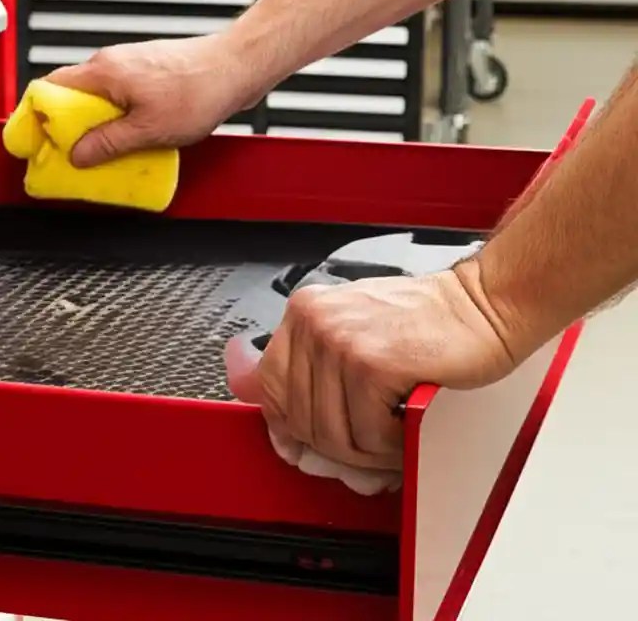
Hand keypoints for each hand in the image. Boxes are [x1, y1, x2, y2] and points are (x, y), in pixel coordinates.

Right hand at [44, 35, 267, 167]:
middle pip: (71, 95)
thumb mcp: (147, 131)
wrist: (238, 66)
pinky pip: (119, 97)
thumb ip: (107, 144)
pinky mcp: (147, 72)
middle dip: (67, 127)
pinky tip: (130, 137)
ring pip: (97, 97)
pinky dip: (117, 117)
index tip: (34, 138)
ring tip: (104, 151)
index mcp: (103, 72)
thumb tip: (79, 155)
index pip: (49, 88)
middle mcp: (112, 62)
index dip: (36, 115)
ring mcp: (130, 65)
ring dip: (96, 124)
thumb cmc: (199, 90)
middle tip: (70, 154)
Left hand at [229, 263, 518, 469]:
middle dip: (337, 447)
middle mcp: (314, 322)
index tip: (302, 445)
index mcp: (305, 313)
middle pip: (299, 420)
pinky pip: (366, 436)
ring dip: (368, 451)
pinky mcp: (370, 364)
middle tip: (371, 445)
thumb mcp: (359, 339)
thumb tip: (287, 441)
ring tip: (395, 430)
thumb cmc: (432, 324)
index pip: (268, 388)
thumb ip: (319, 379)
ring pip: (331, 435)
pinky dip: (391, 445)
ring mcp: (338, 341)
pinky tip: (408, 422)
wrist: (487, 305)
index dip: (287, 426)